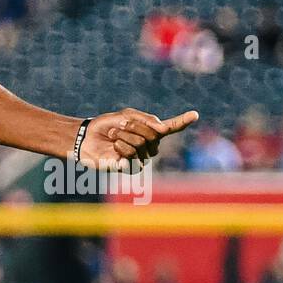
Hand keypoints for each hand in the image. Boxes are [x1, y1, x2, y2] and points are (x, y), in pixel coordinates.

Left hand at [78, 108, 198, 171]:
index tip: (195, 114)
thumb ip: (145, 120)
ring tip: (113, 137)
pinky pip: (132, 156)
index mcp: (150, 131)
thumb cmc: (106, 126)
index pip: (170, 127)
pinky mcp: (131, 168)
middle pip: (151, 135)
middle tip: (119, 127)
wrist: (87, 138)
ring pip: (140, 145)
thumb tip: (163, 128)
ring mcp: (142, 158)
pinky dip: (120, 147)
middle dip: (132, 127)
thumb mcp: (125, 116)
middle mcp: (150, 146)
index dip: (182, 121)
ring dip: (123, 137)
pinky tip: (114, 148)